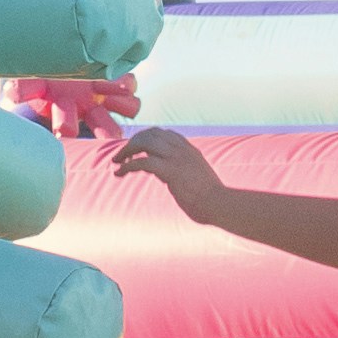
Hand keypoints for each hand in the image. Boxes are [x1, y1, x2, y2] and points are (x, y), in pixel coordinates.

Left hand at [106, 126, 224, 221]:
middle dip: (132, 143)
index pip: (162, 133)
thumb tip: (174, 176)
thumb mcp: (199, 176)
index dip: (145, 138)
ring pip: (143, 143)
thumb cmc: (212, 197)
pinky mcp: (170, 171)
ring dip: (126, 151)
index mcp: (189, 149)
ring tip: (117, 162)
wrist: (220, 204)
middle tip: (121, 156)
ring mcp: (176, 158)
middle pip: (149, 134)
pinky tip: (120, 173)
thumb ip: (187, 170)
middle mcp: (181, 149)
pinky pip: (142, 162)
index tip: (135, 148)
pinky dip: (127, 166)